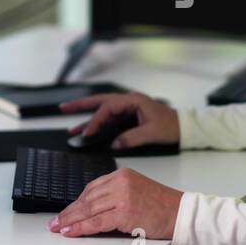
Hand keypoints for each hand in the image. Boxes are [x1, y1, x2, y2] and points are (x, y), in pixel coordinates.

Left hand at [48, 168, 182, 238]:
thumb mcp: (136, 190)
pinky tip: (71, 231)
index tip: (66, 211)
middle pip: (87, 198)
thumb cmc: (163, 206)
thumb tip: (92, 210)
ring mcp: (122, 196)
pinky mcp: (124, 212)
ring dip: (70, 220)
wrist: (182, 213)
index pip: (92, 188)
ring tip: (59, 228)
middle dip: (69, 212)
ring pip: (88, 209)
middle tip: (56, 222)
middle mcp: (120, 182)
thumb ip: (116, 195)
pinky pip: (96, 222)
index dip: (76, 202)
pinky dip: (81, 228)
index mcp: (122, 175)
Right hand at [59, 92, 178, 148]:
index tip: (88, 132)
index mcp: (133, 100)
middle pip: (99, 101)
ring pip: (102, 110)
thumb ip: (133, 137)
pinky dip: (97, 124)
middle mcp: (128, 101)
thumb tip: (115, 144)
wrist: (183, 127)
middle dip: (80, 105)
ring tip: (70, 127)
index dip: (96, 119)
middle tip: (62, 108)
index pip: (108, 108)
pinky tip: (87, 132)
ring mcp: (127, 108)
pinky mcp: (128, 116)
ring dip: (86, 117)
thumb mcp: (152, 133)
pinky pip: (108, 119)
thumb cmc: (170, 127)